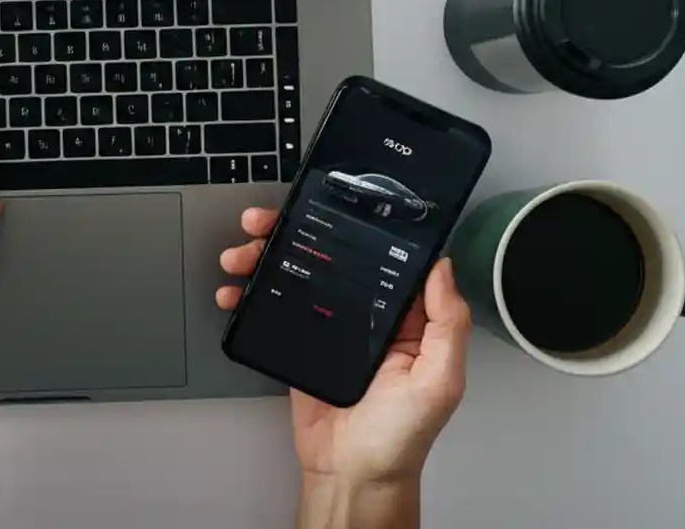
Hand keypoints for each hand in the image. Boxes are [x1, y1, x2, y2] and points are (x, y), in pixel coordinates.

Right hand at [217, 208, 471, 525]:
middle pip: (327, 256)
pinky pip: (273, 311)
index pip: (378, 255)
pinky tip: (236, 292)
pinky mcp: (301, 346)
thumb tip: (443, 268)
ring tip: (241, 257)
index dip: (350, 225)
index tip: (323, 207)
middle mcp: (367, 316)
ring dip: (263, 259)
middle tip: (264, 225)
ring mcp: (330, 328)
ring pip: (294, 276)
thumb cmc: (400, 439)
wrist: (353, 477)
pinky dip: (249, 297)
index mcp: (406, 316)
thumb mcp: (440, 380)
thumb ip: (448, 323)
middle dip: (291, 233)